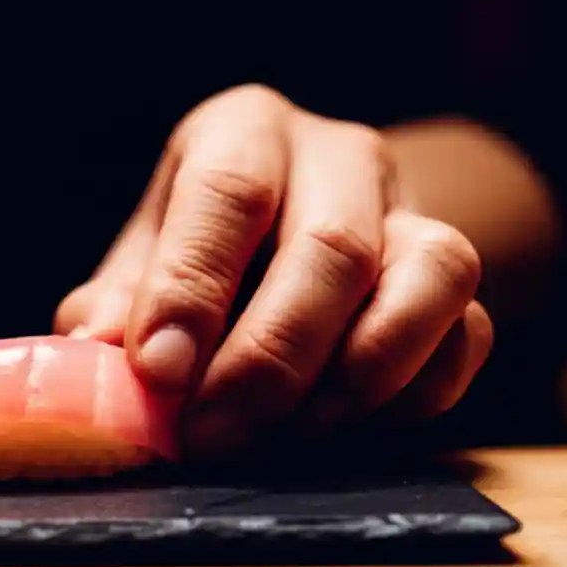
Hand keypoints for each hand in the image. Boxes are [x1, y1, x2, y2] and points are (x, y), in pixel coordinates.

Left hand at [54, 84, 491, 457]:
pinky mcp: (460, 276)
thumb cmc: (198, 254)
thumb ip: (117, 305)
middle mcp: (338, 154)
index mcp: (244, 130)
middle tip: (211, 436)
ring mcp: (411, 209)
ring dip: (358, 375)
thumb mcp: (141, 261)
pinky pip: (469, 333)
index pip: (228, 191)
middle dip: (268, 360)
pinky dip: (414, 393)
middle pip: (333, 247)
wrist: (290, 237)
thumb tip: (97, 356)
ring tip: (288, 432)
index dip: (192, 287)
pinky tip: (348, 423)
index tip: (158, 375)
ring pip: (431, 276)